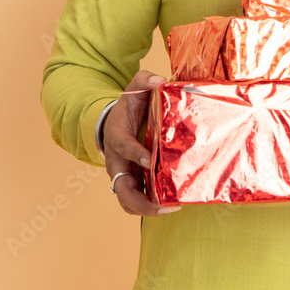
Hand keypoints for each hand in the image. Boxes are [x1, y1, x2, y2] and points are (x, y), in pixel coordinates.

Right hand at [103, 69, 179, 216]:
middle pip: (121, 189)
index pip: (123, 147)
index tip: (150, 159)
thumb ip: (145, 80)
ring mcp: (124, 175)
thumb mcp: (134, 89)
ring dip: (147, 209)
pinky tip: (174, 204)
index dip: (135, 154)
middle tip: (163, 204)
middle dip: (140, 200)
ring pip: (128, 201)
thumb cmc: (129, 107)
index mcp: (116, 137)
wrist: (116, 123)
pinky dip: (152, 207)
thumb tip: (161, 80)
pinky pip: (138, 201)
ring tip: (172, 208)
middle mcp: (117, 162)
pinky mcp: (133, 182)